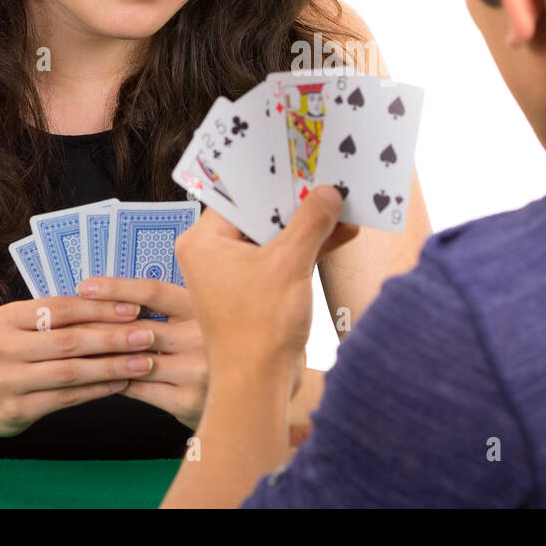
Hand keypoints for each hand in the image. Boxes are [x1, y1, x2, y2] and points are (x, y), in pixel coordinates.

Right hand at [0, 296, 148, 437]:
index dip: (99, 308)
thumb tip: (114, 302)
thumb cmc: (5, 353)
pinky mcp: (17, 410)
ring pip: (70, 372)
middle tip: (148, 335)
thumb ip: (54, 317)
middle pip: (68, 341)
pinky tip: (122, 384)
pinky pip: (66, 398)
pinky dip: (97, 390)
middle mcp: (3, 348)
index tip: (134, 308)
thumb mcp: (17, 327)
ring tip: (144, 362)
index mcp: (6, 319)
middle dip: (113, 337)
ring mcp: (8, 381)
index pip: (60, 308)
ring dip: (112, 366)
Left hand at [74, 277, 207, 429]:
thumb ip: (174, 312)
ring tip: (69, 348)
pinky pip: (137, 386)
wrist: (248, 401)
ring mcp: (196, 370)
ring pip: (132, 358)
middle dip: (96, 323)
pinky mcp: (186, 401)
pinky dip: (112, 378)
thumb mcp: (204, 324)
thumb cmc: (214, 356)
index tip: (84, 285)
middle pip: (137, 326)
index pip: (154, 291)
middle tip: (61, 320)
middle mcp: (204, 337)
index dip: (117, 287)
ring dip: (99, 353)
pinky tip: (93, 374)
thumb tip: (119, 299)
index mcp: (205, 309)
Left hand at [173, 186, 358, 379]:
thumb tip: (328, 193)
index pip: (240, 194)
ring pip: (275, 235)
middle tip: (325, 176)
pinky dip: (309, 248)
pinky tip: (342, 232)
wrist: (260, 385)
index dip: (272, 177)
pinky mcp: (256, 290)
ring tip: (342, 202)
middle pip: (260, 212)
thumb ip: (311, 222)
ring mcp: (235, 273)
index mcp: (204, 241)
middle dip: (296, 200)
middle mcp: (213, 254)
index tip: (301, 161)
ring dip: (309, 224)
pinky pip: (283, 257)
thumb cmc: (260, 328)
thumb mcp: (290, 263)